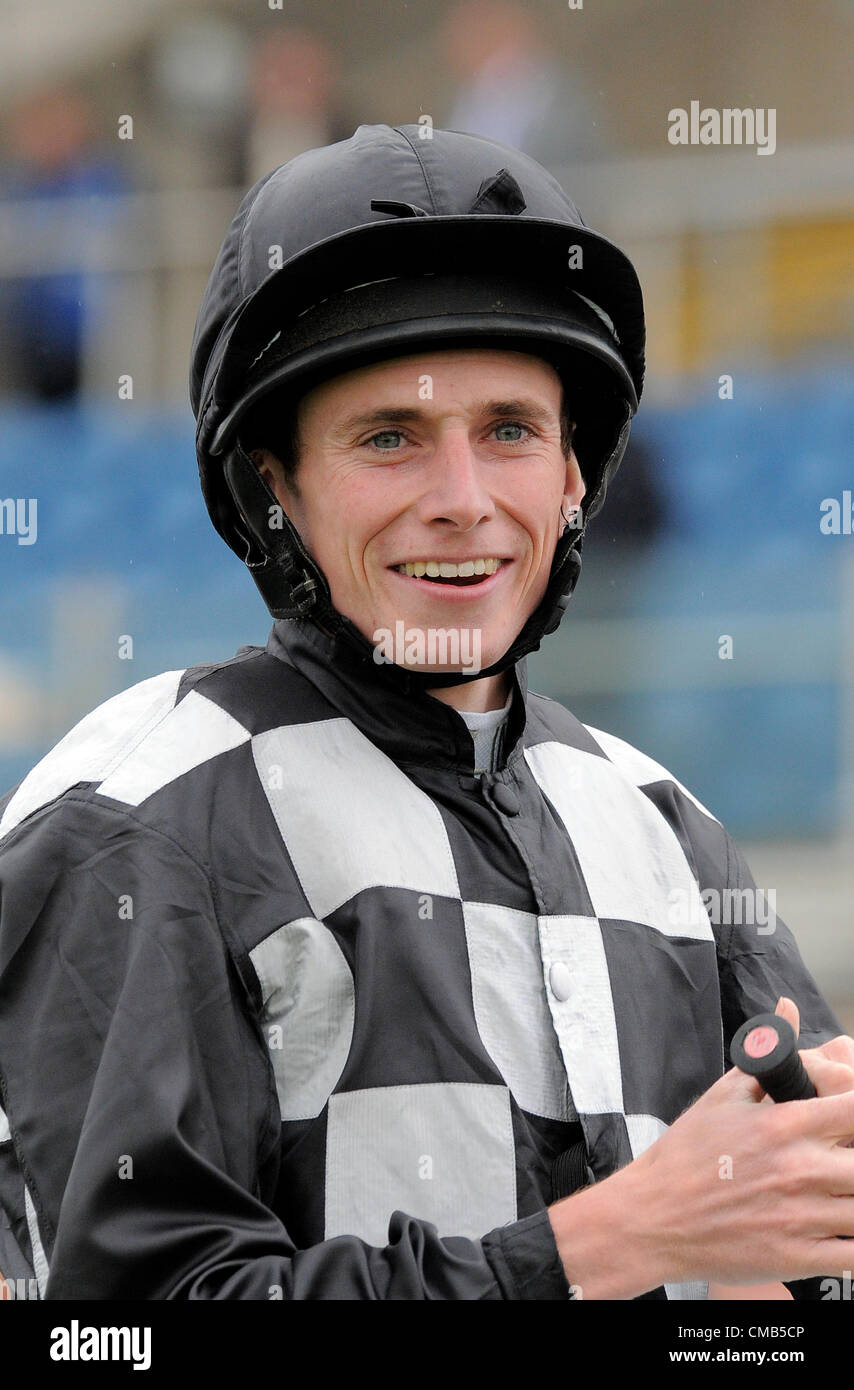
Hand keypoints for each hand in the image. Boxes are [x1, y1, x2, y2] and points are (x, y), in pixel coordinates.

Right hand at [549, 994, 853, 1296]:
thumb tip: (788, 1008)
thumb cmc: (687, 1153)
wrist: (652, 1217)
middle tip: (841, 1154)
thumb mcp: (724, 1094)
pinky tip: (841, 1228)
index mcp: (784, 1125)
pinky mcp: (797, 1258)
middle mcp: (798, 1169)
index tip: (850, 1113)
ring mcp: (800, 1216)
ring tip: (839, 1189)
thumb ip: (768, 1054)